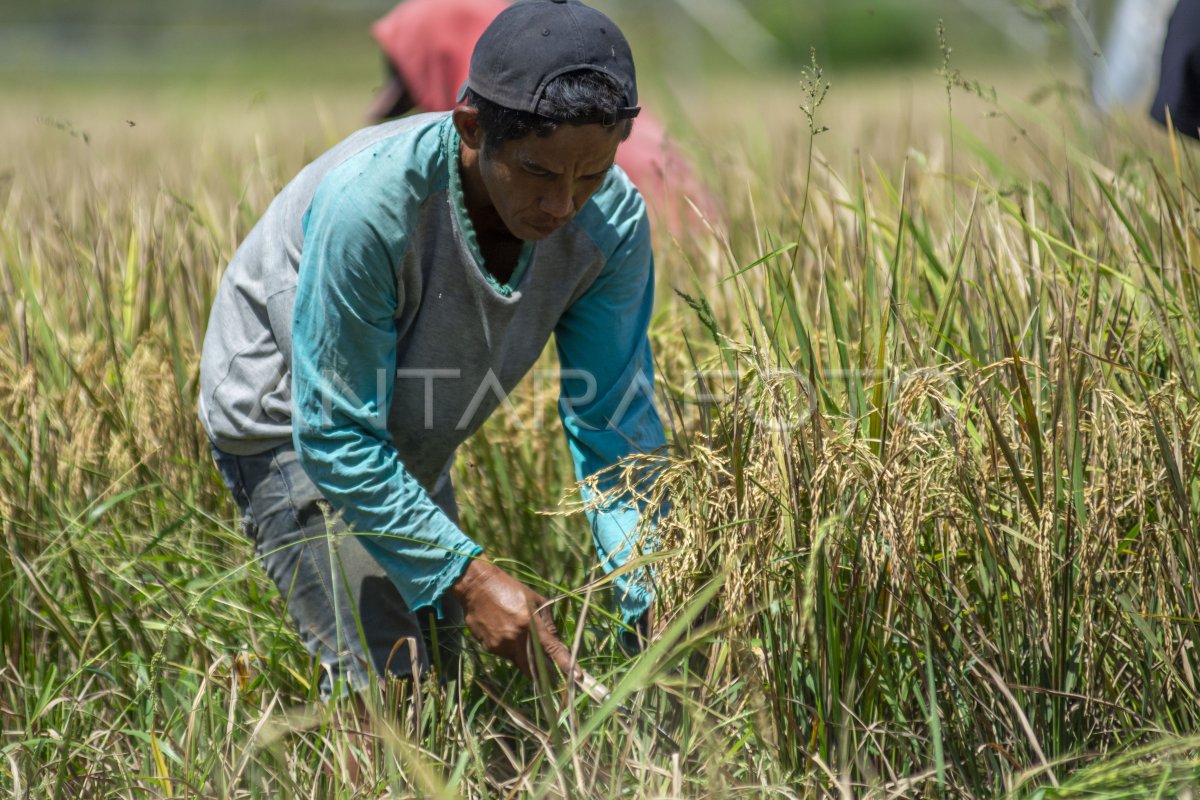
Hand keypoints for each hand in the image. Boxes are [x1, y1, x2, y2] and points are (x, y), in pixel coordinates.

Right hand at [449, 558, 579, 680]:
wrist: (477, 587)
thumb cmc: (510, 589)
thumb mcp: (535, 599)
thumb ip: (547, 622)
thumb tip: (556, 641)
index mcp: (530, 623)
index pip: (552, 648)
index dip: (565, 663)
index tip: (577, 676)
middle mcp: (515, 638)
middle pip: (533, 667)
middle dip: (542, 673)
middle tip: (548, 672)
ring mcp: (500, 645)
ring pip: (518, 661)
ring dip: (524, 655)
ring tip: (516, 632)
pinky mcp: (489, 648)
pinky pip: (505, 655)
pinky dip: (509, 648)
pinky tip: (503, 630)